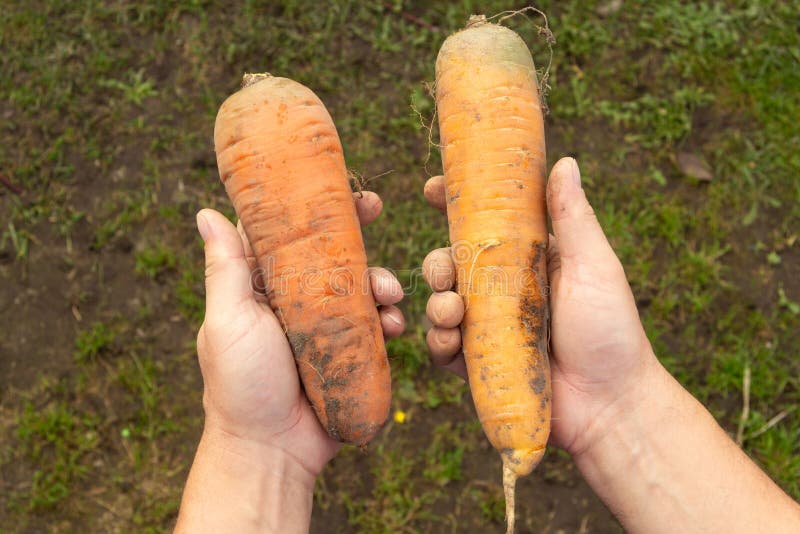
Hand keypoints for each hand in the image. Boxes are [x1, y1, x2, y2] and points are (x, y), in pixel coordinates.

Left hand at [195, 191, 403, 477]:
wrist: (271, 451)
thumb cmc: (239, 386)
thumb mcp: (228, 322)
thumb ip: (225, 269)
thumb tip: (206, 211)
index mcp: (259, 286)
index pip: (284, 233)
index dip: (308, 206)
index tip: (332, 183)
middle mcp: (292, 299)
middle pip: (328, 252)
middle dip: (354, 230)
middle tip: (376, 206)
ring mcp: (324, 325)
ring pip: (358, 285)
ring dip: (378, 278)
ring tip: (390, 292)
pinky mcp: (349, 350)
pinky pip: (374, 323)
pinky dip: (387, 317)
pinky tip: (393, 324)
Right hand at [422, 157, 659, 455]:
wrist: (611, 405)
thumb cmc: (611, 331)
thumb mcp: (593, 265)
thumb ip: (573, 217)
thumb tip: (564, 160)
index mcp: (529, 259)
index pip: (484, 225)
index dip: (455, 207)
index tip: (433, 189)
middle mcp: (503, 290)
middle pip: (452, 263)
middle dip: (437, 262)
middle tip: (444, 269)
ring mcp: (488, 328)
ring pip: (441, 303)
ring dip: (436, 302)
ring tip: (451, 309)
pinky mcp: (478, 364)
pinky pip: (443, 348)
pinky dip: (439, 342)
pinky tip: (450, 342)